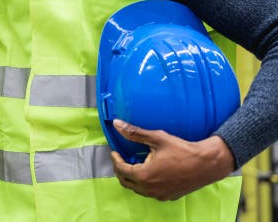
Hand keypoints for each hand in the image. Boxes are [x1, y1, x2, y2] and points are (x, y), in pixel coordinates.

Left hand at [110, 119, 234, 200]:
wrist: (207, 164)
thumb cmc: (183, 150)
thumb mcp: (156, 138)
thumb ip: (134, 133)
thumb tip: (117, 124)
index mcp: (144, 175)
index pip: (121, 170)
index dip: (115, 159)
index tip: (115, 151)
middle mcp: (150, 189)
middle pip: (126, 182)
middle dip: (121, 169)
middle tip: (121, 158)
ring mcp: (160, 195)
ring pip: (137, 189)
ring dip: (132, 178)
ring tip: (134, 164)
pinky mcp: (169, 196)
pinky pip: (150, 192)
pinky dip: (144, 183)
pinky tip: (149, 172)